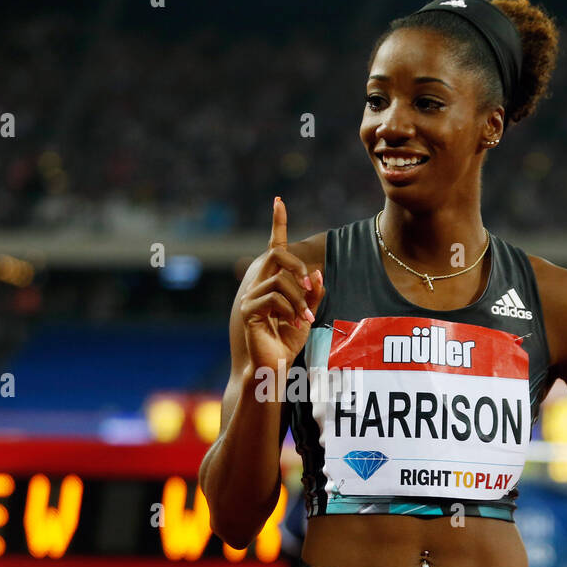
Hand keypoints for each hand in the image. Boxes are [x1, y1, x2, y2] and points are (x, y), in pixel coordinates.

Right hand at [239, 197, 324, 371]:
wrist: (274, 365)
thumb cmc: (289, 340)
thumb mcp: (309, 312)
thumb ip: (314, 293)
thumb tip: (317, 274)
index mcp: (272, 281)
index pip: (274, 247)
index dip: (277, 224)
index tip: (279, 201)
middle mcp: (258, 284)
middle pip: (276, 255)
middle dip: (298, 266)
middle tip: (311, 285)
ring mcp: (250, 296)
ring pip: (281, 281)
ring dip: (300, 299)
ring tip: (305, 318)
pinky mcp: (249, 310)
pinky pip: (274, 298)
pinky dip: (291, 310)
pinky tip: (295, 323)